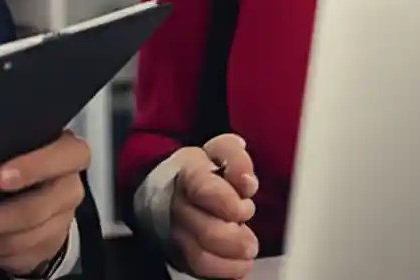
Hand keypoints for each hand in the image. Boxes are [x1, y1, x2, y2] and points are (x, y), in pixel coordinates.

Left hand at [0, 129, 89, 275]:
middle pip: (31, 210)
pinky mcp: (47, 248)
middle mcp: (69, 190)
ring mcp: (60, 223)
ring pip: (17, 241)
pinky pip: (12, 259)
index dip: (32, 168)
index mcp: (69, 154)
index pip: (61, 157)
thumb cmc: (27, 152)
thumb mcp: (23, 135)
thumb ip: (4, 133)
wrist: (49, 186)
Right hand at [169, 134, 259, 278]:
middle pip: (209, 233)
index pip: (205, 190)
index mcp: (189, 176)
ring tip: (246, 250)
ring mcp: (176, 235)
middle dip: (238, 238)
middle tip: (250, 238)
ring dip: (233, 258)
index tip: (242, 207)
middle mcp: (178, 208)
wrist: (169, 190)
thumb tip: (246, 180)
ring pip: (203, 258)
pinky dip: (226, 271)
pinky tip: (238, 262)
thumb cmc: (202, 172)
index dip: (229, 202)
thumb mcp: (220, 151)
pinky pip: (201, 272)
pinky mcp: (180, 256)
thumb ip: (236, 159)